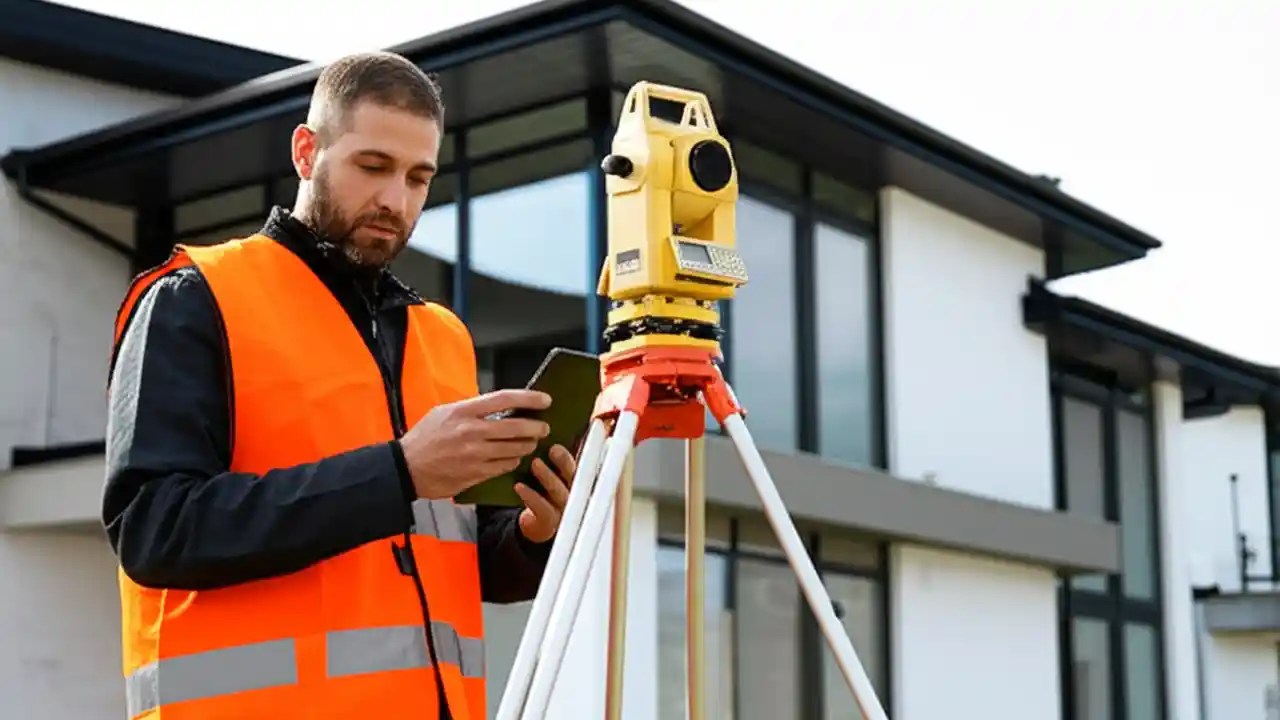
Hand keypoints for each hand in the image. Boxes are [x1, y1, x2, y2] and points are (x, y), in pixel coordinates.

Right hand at [400, 389, 551, 498]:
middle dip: (536, 427)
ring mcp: (475, 455)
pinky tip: (513, 457)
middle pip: (517, 427)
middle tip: (543, 427)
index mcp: (464, 412)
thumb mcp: (444, 412)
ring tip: (530, 443)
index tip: (544, 400)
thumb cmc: (424, 438)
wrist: (406, 468)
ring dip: (527, 446)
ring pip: (515, 449)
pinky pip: (504, 466)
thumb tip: (497, 407)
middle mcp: (472, 432)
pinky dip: (513, 461)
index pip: (504, 399)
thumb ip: (471, 409)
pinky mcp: (476, 474)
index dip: (529, 398)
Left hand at [515, 444, 576, 543]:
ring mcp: (564, 509)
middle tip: (554, 448)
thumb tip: (547, 432)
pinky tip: (518, 486)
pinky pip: (542, 507)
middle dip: (565, 462)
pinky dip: (531, 496)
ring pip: (559, 491)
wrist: (537, 526)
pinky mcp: (550, 521)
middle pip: (574, 477)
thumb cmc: (546, 494)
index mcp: (576, 480)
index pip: (580, 463)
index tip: (568, 438)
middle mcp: (575, 494)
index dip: (578, 451)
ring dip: (548, 476)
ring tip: (535, 463)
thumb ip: (555, 459)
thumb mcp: (554, 476)